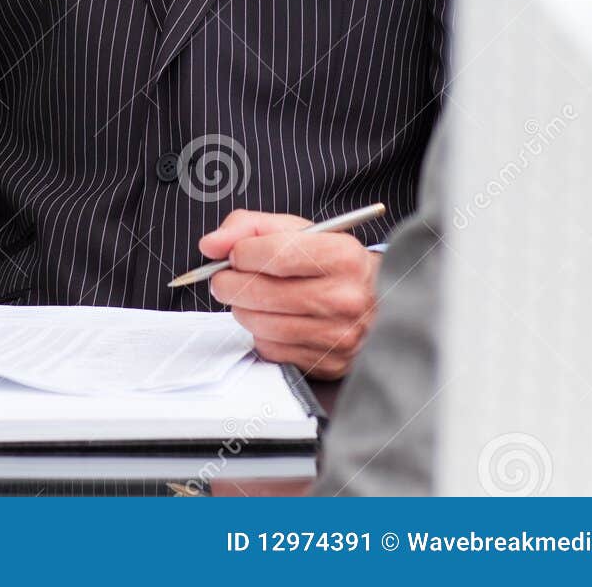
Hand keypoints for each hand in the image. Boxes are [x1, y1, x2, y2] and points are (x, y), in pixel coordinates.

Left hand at [197, 209, 379, 378]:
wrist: (380, 301)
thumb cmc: (333, 263)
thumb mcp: (300, 231)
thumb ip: (250, 228)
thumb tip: (211, 244)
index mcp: (341, 256)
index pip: (276, 255)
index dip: (241, 253)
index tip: (232, 254)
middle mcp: (344, 298)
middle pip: (263, 293)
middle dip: (230, 283)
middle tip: (224, 278)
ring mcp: (338, 336)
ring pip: (262, 324)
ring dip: (242, 309)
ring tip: (248, 297)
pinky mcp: (327, 364)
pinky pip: (272, 350)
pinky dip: (261, 333)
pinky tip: (272, 319)